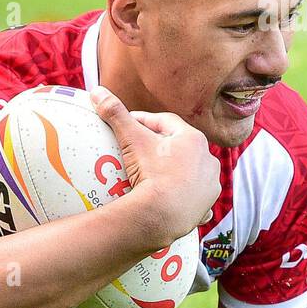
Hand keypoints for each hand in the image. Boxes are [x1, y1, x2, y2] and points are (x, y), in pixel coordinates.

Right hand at [90, 85, 219, 239]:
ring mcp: (209, 185)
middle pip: (179, 147)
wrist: (161, 215)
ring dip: (175, 171)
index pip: (165, 122)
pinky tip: (172, 200)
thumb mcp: (131, 139)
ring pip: (190, 172)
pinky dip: (184, 197)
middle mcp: (207, 159)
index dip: (143, 121)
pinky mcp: (205, 207)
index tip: (127, 126)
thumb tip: (97, 92)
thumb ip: (115, 113)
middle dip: (160, 146)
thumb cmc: (150, 173)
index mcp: (193, 139)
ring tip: (152, 177)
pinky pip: (195, 198)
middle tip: (137, 152)